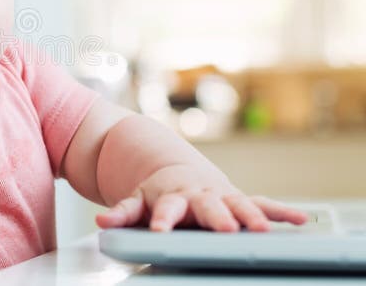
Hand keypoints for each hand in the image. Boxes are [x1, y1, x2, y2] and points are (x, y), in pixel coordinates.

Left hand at [95, 164, 307, 231]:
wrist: (176, 171)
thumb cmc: (158, 194)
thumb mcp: (137, 201)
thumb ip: (122, 213)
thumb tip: (101, 223)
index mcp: (172, 197)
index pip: (167, 209)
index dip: (163, 220)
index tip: (159, 231)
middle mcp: (199, 196)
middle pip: (208, 206)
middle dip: (217, 217)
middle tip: (225, 229)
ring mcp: (221, 197)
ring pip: (239, 204)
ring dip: (252, 216)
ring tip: (263, 229)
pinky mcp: (238, 200)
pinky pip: (263, 204)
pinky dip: (280, 212)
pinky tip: (300, 220)